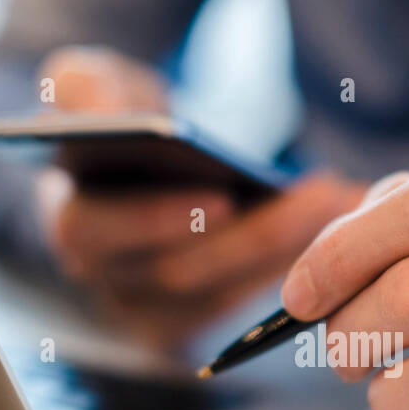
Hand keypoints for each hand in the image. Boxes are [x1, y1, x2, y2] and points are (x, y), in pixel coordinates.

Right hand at [33, 46, 365, 350]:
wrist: (144, 163)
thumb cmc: (119, 118)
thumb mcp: (92, 83)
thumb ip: (84, 87)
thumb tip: (107, 115)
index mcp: (70, 217)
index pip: (94, 232)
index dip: (154, 218)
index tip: (223, 196)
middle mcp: (102, 277)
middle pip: (175, 273)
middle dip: (252, 236)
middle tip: (313, 196)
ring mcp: (145, 310)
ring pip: (221, 294)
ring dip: (285, 248)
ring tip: (338, 199)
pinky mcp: (188, 326)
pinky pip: (242, 305)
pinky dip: (291, 263)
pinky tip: (337, 223)